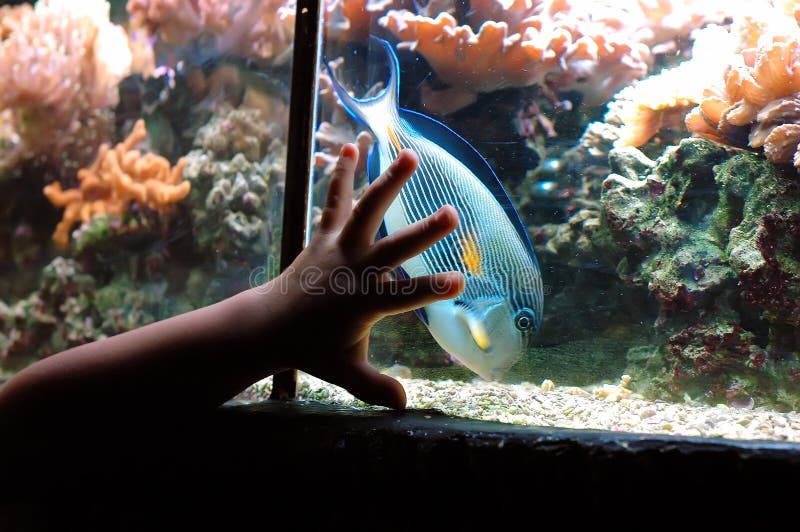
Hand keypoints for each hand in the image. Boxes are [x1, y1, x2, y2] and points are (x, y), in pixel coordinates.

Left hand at [257, 144, 462, 408]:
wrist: (268, 325)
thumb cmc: (311, 349)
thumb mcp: (345, 371)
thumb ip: (375, 388)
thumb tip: (403, 406)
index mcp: (364, 302)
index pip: (405, 297)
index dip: (432, 289)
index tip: (461, 280)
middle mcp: (353, 270)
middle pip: (392, 249)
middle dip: (422, 232)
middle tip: (451, 213)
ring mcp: (338, 247)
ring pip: (365, 211)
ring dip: (388, 182)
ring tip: (411, 156)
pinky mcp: (324, 235)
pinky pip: (333, 200)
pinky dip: (341, 173)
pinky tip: (351, 146)